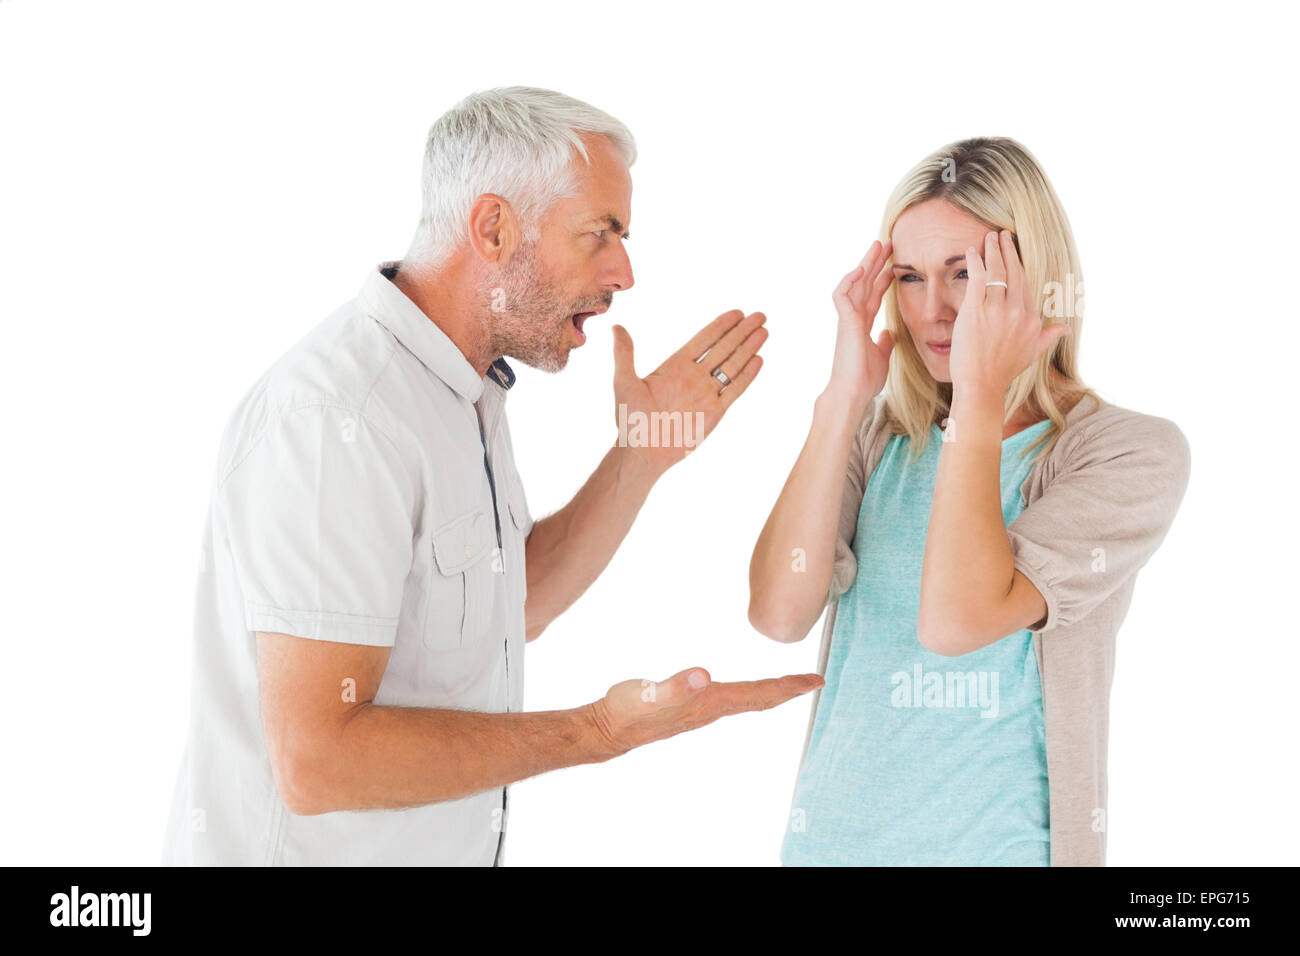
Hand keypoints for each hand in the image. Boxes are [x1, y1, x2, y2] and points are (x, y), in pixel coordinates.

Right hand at [582, 667, 824, 759]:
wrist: (608, 730)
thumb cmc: (627, 711)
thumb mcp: (647, 694)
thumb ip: (675, 685)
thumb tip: (704, 674)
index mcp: (708, 703)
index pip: (757, 694)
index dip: (787, 687)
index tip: (815, 680)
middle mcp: (711, 709)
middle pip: (759, 700)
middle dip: (788, 690)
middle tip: (816, 681)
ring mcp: (702, 711)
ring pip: (748, 701)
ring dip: (772, 693)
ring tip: (790, 685)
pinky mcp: (692, 708)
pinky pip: (732, 700)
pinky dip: (750, 693)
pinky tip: (747, 691)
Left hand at [611, 310, 766, 475]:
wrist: (642, 452)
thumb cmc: (630, 420)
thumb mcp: (624, 382)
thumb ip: (624, 354)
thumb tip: (616, 327)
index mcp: (675, 366)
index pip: (704, 339)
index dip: (721, 325)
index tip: (737, 313)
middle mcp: (694, 377)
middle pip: (724, 348)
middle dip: (742, 331)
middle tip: (760, 315)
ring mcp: (706, 394)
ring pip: (732, 366)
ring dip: (749, 349)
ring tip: (764, 332)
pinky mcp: (715, 412)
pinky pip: (734, 390)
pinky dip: (747, 376)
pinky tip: (758, 360)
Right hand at [826, 240, 895, 414]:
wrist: (853, 393)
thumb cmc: (864, 380)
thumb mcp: (881, 356)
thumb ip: (884, 343)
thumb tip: (890, 333)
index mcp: (862, 325)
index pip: (873, 295)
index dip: (882, 279)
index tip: (894, 266)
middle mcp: (854, 318)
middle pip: (864, 283)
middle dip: (875, 262)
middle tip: (888, 243)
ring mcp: (847, 319)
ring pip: (854, 283)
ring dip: (866, 263)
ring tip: (877, 246)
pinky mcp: (844, 322)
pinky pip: (842, 295)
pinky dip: (850, 280)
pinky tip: (861, 268)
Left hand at [949, 230, 1070, 397]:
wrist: (981, 384)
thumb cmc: (1003, 371)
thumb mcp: (1032, 353)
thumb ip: (1049, 337)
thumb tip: (1066, 329)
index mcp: (1031, 318)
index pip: (1024, 283)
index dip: (1017, 264)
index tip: (1013, 251)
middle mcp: (1017, 311)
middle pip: (1013, 272)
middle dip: (1007, 250)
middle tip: (1001, 234)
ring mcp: (997, 310)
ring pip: (996, 271)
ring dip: (992, 250)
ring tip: (988, 237)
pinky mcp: (976, 311)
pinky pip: (977, 279)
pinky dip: (974, 263)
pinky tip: (970, 252)